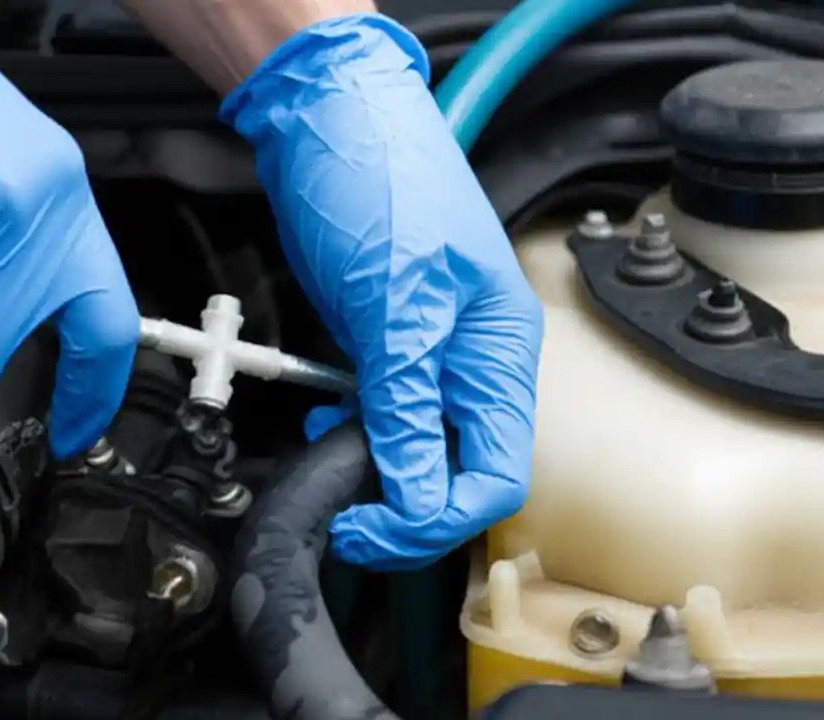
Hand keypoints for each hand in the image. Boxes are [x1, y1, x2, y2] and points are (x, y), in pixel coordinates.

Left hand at [223, 14, 543, 569]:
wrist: (330, 119)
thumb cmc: (382, 179)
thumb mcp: (396, 300)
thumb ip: (404, 401)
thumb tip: (413, 495)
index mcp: (500, 354)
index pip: (495, 475)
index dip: (438, 518)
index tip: (376, 527)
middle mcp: (472, 362)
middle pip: (457, 474)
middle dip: (404, 509)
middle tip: (346, 517)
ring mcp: (428, 353)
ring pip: (415, 451)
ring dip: (373, 474)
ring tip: (327, 469)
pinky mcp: (387, 343)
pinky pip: (381, 414)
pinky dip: (352, 434)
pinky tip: (323, 426)